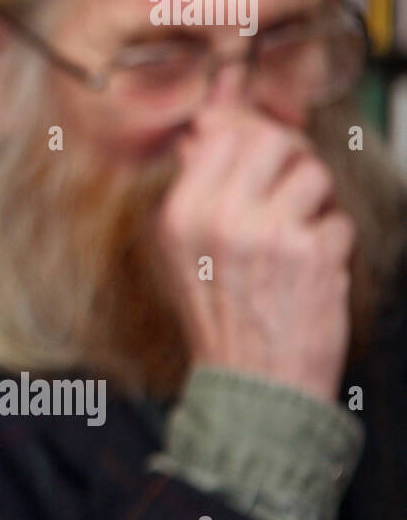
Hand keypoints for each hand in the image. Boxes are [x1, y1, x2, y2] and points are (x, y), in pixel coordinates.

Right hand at [155, 106, 354, 401]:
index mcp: (181, 215)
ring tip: (302, 232)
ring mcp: (269, 233)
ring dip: (317, 201)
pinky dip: (333, 242)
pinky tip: (312, 269)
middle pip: (272, 142)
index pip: (224, 138)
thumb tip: (205, 135)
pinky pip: (338, 220)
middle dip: (291, 158)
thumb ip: (194, 192)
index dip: (251, 139)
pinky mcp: (314, 254)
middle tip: (292, 183)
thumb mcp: (181, 253)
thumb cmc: (218, 320)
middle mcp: (220, 218)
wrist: (251, 384)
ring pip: (313, 175)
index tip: (263, 157)